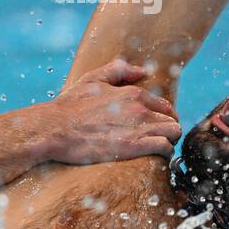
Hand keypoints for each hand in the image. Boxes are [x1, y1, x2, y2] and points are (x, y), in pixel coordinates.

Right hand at [41, 59, 181, 163]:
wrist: (54, 129)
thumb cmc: (70, 106)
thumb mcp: (93, 79)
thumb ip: (118, 70)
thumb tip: (141, 71)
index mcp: (132, 93)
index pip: (164, 106)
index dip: (163, 118)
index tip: (155, 128)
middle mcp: (140, 108)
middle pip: (172, 119)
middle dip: (168, 130)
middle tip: (157, 140)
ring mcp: (138, 127)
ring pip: (174, 132)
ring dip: (169, 141)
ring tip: (158, 150)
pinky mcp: (133, 146)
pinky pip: (164, 148)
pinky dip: (165, 153)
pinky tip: (156, 158)